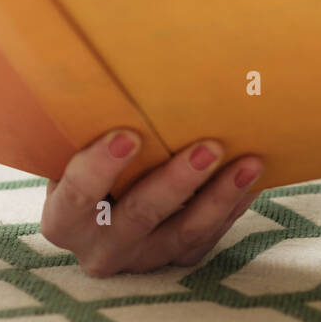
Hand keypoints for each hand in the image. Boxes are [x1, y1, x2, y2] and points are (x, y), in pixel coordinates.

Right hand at [40, 130, 263, 275]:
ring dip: (220, 196)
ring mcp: (142, 259)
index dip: (100, 167)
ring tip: (250, 163)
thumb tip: (108, 60)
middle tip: (209, 147)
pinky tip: (256, 178)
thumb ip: (89, 128)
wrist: (103, 208)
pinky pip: (211, 236)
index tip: (128, 136)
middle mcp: (101, 248)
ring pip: (186, 232)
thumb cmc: (89, 163)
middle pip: (140, 216)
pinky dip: (234, 204)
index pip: (78, 195)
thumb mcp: (76, 153)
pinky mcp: (178, 260)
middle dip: (177, 181)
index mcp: (64, 220)